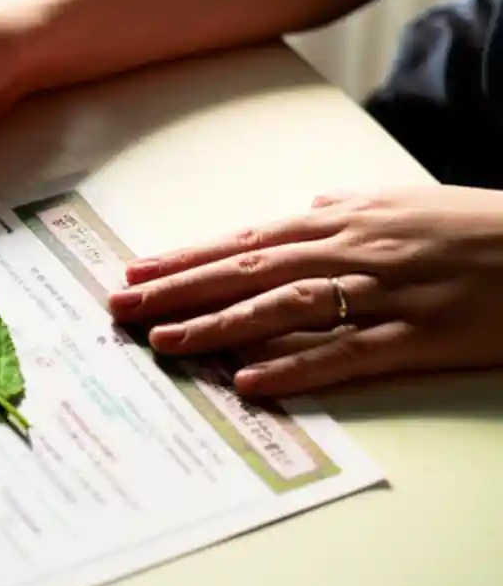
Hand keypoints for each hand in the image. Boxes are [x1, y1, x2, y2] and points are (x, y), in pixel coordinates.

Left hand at [107, 186, 502, 396]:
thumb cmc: (476, 225)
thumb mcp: (401, 202)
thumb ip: (343, 209)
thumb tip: (297, 212)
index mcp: (341, 223)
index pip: (243, 244)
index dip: (184, 259)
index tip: (132, 272)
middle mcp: (349, 254)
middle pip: (245, 275)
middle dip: (177, 292)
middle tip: (119, 310)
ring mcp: (381, 295)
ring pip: (282, 312)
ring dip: (217, 328)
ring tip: (164, 344)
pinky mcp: (416, 336)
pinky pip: (346, 356)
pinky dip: (296, 369)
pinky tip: (250, 383)